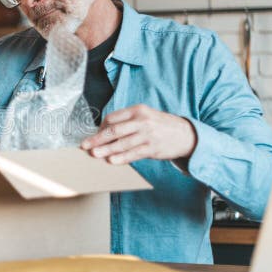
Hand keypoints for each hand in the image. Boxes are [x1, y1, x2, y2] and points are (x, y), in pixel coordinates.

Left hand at [80, 104, 196, 164]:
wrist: (186, 134)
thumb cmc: (161, 126)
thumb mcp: (145, 116)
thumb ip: (128, 122)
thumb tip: (104, 132)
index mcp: (138, 110)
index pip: (113, 118)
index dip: (100, 128)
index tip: (93, 136)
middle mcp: (142, 121)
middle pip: (114, 130)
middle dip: (97, 139)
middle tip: (85, 145)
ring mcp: (148, 135)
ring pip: (122, 143)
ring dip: (106, 149)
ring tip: (94, 154)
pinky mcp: (152, 148)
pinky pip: (133, 154)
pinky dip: (121, 158)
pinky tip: (111, 161)